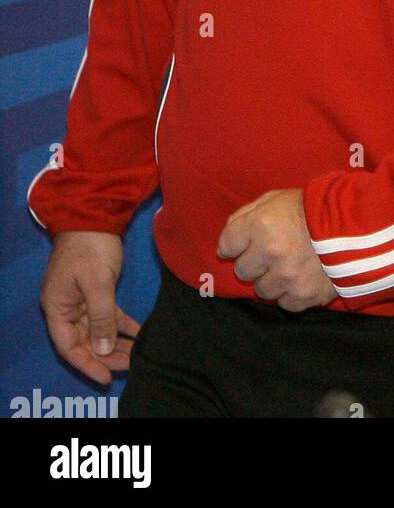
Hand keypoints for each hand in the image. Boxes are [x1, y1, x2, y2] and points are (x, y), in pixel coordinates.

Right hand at [40, 232, 140, 385]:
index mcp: (57, 308)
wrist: (94, 213)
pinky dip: (121, 323)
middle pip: (84, 340)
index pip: (69, 346)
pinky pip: (107, 313)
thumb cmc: (91, 248)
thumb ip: (101, 317)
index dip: (87, 364)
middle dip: (106, 355)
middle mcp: (66, 307)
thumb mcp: (97, 283)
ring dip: (115, 341)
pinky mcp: (95, 288)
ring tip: (136, 354)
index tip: (106, 378)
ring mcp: (80, 298)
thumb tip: (104, 349)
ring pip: (97, 329)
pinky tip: (138, 332)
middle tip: (130, 366)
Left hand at [217, 188, 336, 311]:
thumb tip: (224, 246)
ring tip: (291, 266)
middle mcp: (271, 252)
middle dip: (255, 263)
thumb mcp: (276, 198)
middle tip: (274, 253)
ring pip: (262, 290)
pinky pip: (285, 303)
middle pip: (242, 271)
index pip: (227, 244)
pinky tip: (302, 278)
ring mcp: (288, 276)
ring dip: (273, 280)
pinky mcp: (305, 295)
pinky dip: (291, 293)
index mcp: (261, 224)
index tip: (250, 241)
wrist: (355, 223)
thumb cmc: (311, 207)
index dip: (237, 243)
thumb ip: (246, 216)